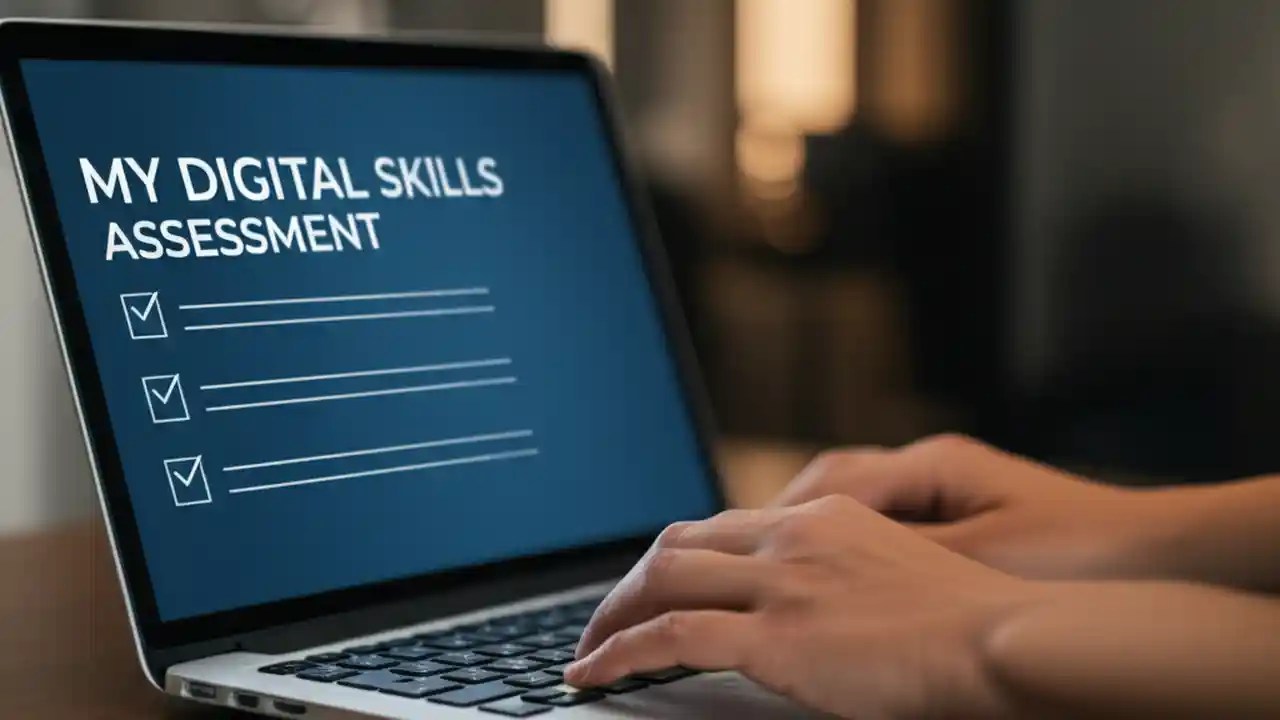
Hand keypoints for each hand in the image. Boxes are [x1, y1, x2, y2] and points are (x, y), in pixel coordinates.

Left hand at [566, 496, 1045, 718]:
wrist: (1006, 638)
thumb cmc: (976, 622)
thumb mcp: (902, 576)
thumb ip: (848, 579)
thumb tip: (819, 614)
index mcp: (824, 518)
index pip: (724, 526)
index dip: (678, 558)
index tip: (656, 586)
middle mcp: (792, 536)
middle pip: (679, 544)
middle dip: (631, 581)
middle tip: (606, 617)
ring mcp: (780, 582)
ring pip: (661, 580)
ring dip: (612, 614)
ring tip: (587, 648)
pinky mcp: (775, 635)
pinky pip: (670, 636)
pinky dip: (620, 653)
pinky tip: (594, 674)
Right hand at [773, 434, 1170, 580]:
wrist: (1150, 550)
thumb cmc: (1074, 550)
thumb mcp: (976, 555)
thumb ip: (899, 551)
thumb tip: (827, 558)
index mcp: (934, 462)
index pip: (833, 479)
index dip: (780, 513)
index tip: (739, 541)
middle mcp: (934, 464)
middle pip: (834, 479)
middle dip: (784, 513)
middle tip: (740, 549)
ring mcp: (949, 485)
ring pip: (857, 497)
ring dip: (814, 526)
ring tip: (778, 563)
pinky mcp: (963, 511)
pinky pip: (888, 518)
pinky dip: (852, 540)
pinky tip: (839, 573)